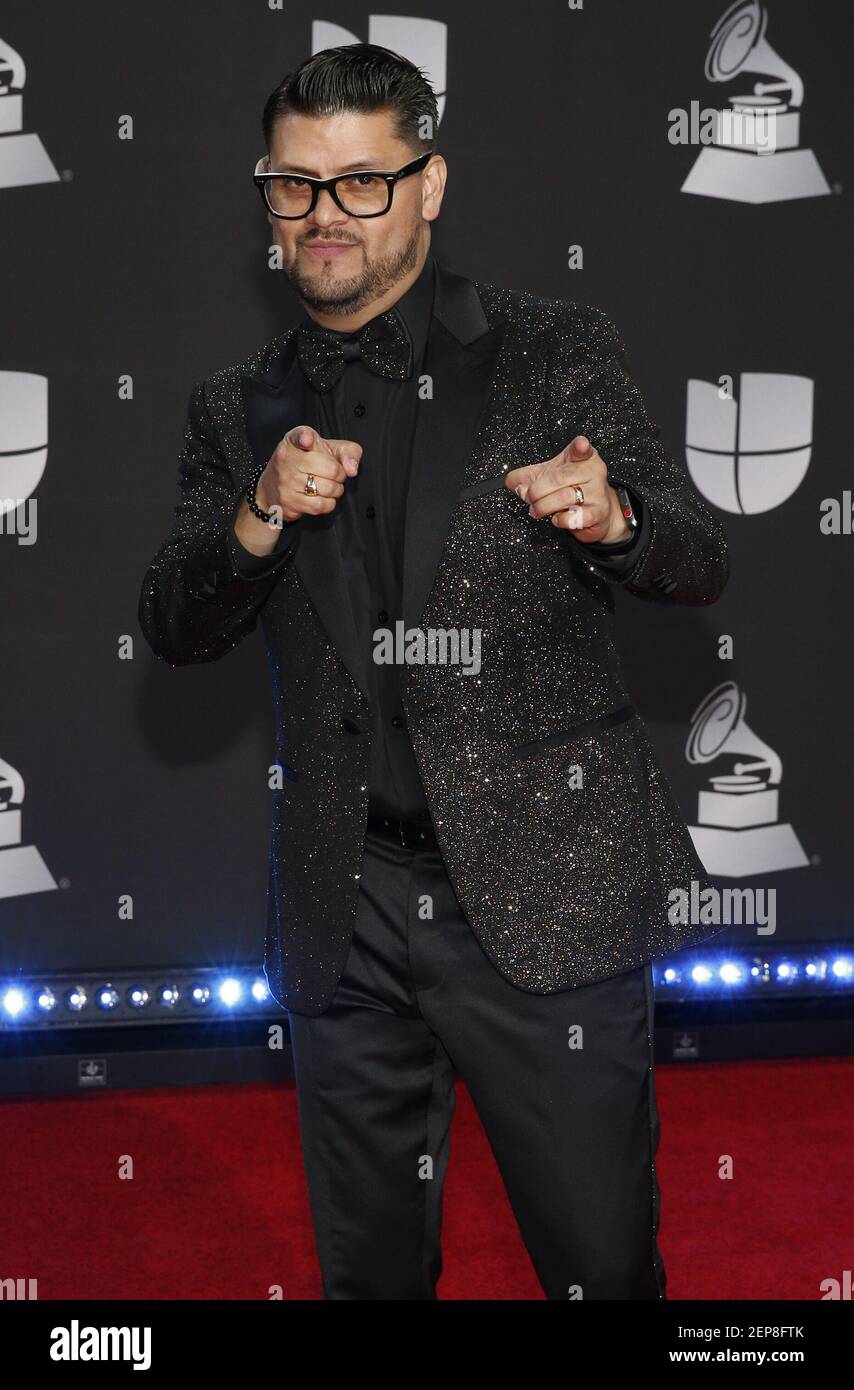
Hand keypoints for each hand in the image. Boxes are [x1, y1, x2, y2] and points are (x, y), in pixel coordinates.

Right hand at [257, 425, 361, 522]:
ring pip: (328, 489)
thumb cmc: (305, 464)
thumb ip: (347, 452)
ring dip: (335, 490)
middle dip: (340, 475)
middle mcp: (287, 459)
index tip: (307, 440)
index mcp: (294, 440)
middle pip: (332, 469)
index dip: (305, 438)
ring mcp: (286, 481)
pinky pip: (320, 505)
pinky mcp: (289, 501)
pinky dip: (328, 503)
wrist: (273, 487)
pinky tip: (321, 497)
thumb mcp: (327, 449)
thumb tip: (352, 469)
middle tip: (333, 475)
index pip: (300, 435)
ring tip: (328, 486)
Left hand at [504, 435, 630, 543]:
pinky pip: (575, 517)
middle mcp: (593, 471)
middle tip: (530, 498)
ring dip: (544, 506)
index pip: (581, 449)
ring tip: (537, 510)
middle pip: (559, 477)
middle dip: (537, 491)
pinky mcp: (598, 513)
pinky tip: (557, 518)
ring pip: (565, 497)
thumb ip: (525, 477)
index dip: (580, 446)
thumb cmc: (569, 490)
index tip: (581, 445)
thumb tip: (518, 487)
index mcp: (582, 457)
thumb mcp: (545, 476)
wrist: (596, 514)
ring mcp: (597, 492)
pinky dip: (560, 519)